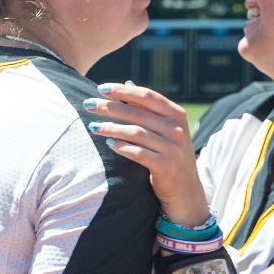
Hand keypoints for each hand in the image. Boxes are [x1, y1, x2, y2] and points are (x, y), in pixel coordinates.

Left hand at [83, 83, 211, 226]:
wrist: (185, 188)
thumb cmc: (168, 152)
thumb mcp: (164, 128)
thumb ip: (148, 109)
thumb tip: (126, 85)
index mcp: (176, 114)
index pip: (146, 96)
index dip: (123, 90)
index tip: (101, 88)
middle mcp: (176, 128)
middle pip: (137, 113)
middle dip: (110, 107)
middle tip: (88, 104)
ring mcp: (172, 147)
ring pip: (135, 132)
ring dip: (111, 128)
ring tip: (93, 126)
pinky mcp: (165, 166)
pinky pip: (138, 153)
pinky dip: (122, 147)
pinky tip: (108, 144)